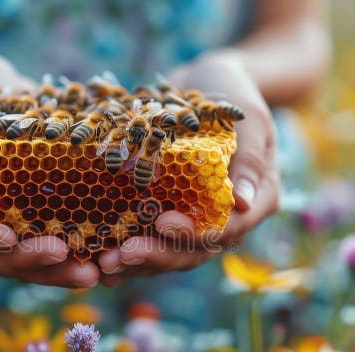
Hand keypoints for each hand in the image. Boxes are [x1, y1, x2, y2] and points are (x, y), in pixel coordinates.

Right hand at [0, 52, 99, 286]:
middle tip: (63, 255)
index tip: (10, 238)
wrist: (0, 88)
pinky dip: (66, 260)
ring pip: (15, 262)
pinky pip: (39, 249)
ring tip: (90, 274)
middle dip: (23, 261)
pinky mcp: (22, 224)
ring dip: (50, 273)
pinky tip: (98, 262)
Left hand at [98, 53, 279, 285]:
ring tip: (104, 264)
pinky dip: (126, 254)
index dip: (195, 232)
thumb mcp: (247, 117)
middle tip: (122, 255)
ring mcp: (196, 220)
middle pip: (195, 250)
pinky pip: (150, 241)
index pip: (229, 229)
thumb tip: (245, 204)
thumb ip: (249, 159)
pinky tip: (98, 263)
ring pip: (170, 254)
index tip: (163, 223)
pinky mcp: (169, 216)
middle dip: (158, 255)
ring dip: (137, 263)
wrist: (203, 83)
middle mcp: (228, 219)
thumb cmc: (231, 93)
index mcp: (256, 199)